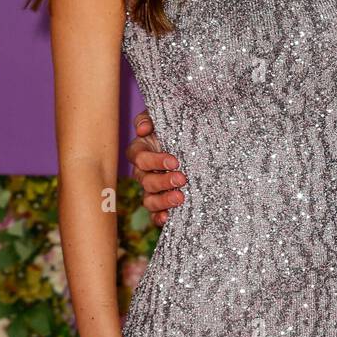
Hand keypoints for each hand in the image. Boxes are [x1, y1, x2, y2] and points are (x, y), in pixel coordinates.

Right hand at [127, 110, 185, 226]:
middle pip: (145, 180)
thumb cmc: (177, 127)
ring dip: (163, 201)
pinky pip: (155, 213)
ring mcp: (152, 188)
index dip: (154, 160)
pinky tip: (168, 218)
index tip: (175, 161)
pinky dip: (159, 217)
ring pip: (149, 199)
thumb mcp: (166, 118)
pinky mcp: (162, 201)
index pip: (138, 157)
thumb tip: (142, 130)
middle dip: (163, 181)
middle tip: (182, 179)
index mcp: (141, 150)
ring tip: (180, 199)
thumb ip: (150, 119)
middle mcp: (143, 171)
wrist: (198, 141)